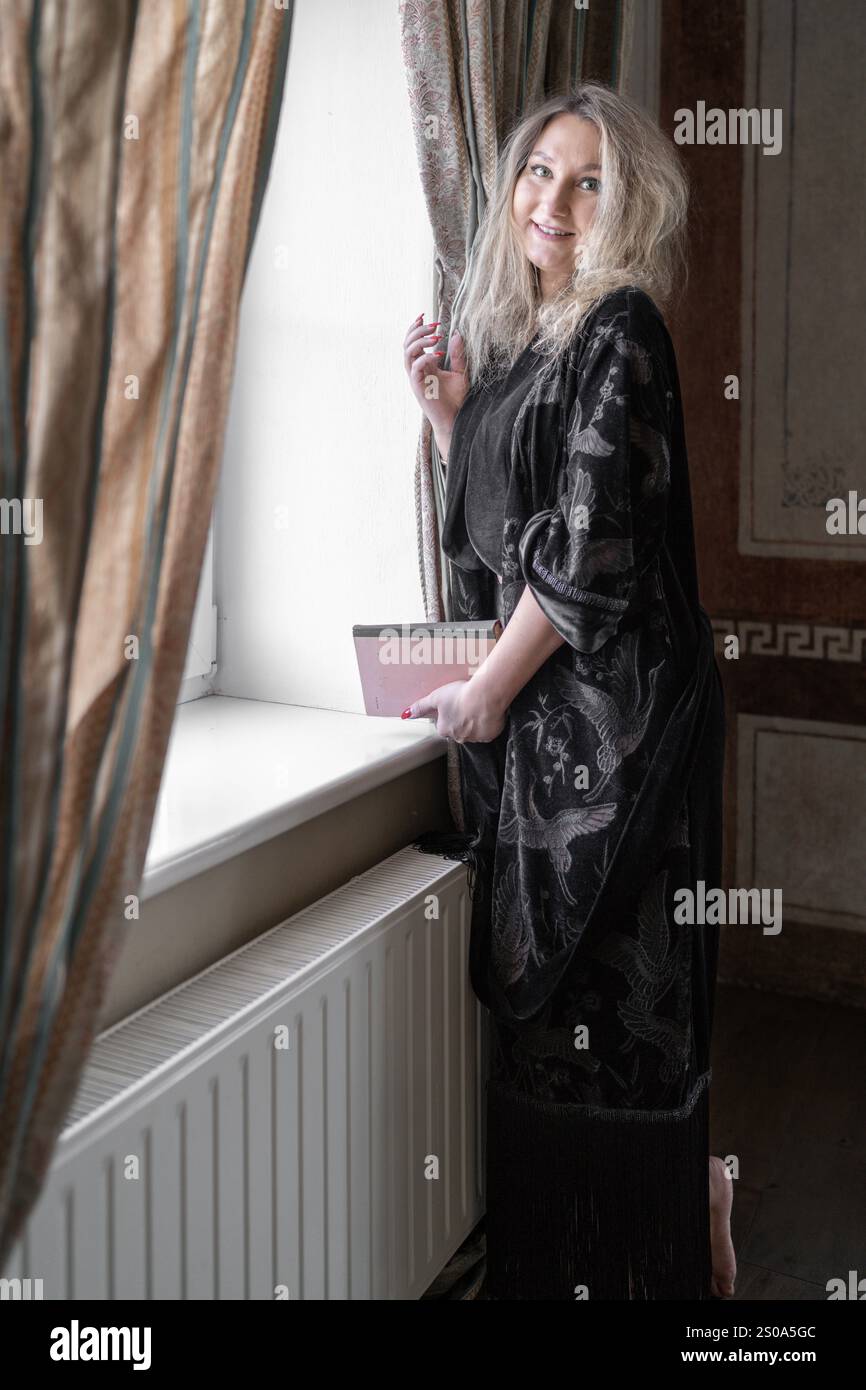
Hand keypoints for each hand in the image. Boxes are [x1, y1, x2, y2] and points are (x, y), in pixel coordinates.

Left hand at [402, 678, 506, 743]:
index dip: (448, 715)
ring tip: (478, 707)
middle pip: (458, 730)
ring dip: (474, 722)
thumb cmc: (460, 696)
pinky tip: (488, 712)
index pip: (443, 726)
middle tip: (467, 705)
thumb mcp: (436, 697)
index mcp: (444, 729)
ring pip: (473, 732)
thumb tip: (406, 714)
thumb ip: (421, 707)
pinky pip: (487, 732)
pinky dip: (488, 724)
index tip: (454, 706)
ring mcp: (475, 738)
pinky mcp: (489, 736)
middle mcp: (458, 737)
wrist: (485, 697)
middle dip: (461, 720)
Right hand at [403, 313, 468, 447]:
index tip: (424, 315)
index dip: (415, 328)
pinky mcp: (418, 387)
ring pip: (408, 353)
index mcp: (424, 365)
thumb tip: (456, 333)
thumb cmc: (456, 399)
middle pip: (407, 344)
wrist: (454, 419)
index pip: (412, 342)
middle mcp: (417, 370)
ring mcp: (416, 378)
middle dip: (418, 331)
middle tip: (434, 325)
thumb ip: (458, 355)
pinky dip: (425, 358)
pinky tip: (438, 355)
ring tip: (436, 336)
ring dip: (420, 341)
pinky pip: (415, 368)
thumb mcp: (460, 372)